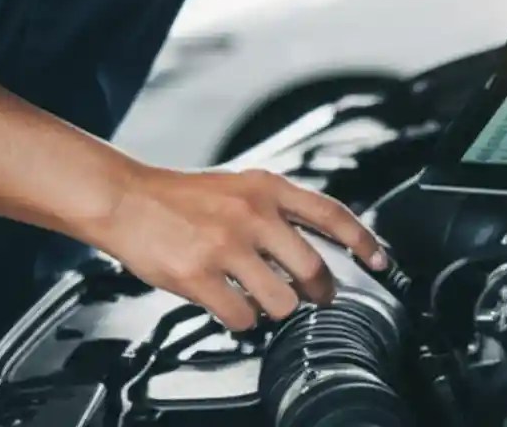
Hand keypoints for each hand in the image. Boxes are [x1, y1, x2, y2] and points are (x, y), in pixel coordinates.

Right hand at [84, 167, 384, 330]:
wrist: (126, 199)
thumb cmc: (184, 196)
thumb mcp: (242, 185)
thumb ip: (280, 209)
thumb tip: (323, 242)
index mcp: (268, 188)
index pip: (332, 215)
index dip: (363, 241)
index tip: (380, 262)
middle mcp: (252, 214)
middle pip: (313, 268)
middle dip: (322, 292)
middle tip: (319, 298)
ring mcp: (225, 246)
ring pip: (282, 300)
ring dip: (279, 308)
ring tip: (266, 299)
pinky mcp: (198, 275)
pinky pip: (242, 317)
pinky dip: (243, 320)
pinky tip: (233, 307)